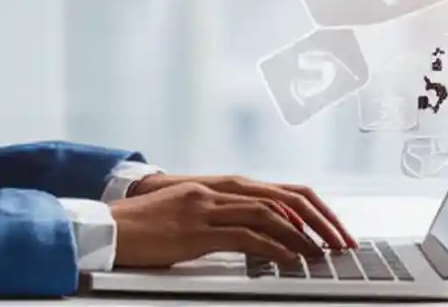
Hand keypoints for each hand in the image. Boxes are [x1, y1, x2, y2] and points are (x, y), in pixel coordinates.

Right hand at [109, 181, 324, 267]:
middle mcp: (218, 191)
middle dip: (318, 219)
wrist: (106, 226)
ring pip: (269, 214)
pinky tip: (289, 260)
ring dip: (301, 234)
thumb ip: (221, 221)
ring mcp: (207, 208)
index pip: (280, 191)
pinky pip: (245, 236)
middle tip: (341, 240)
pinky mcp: (196, 230)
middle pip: (284, 198)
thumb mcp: (189, 216)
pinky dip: (273, 247)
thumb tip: (256, 238)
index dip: (312, 208)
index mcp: (220, 187)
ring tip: (320, 253)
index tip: (332, 228)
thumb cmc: (144, 227)